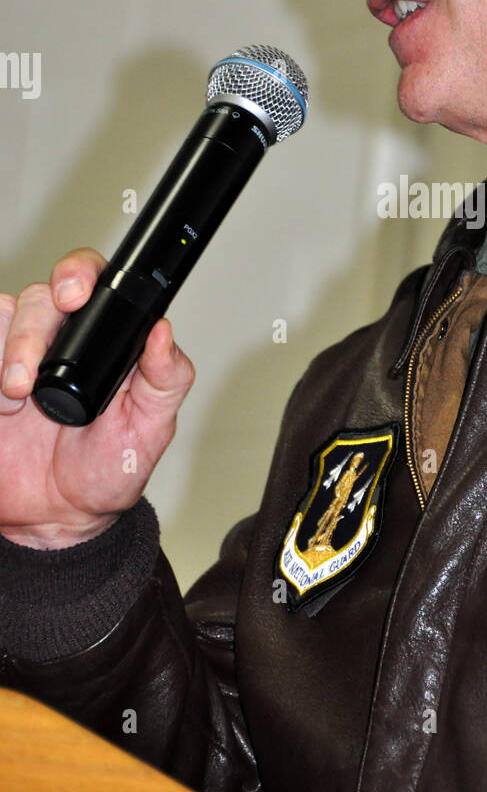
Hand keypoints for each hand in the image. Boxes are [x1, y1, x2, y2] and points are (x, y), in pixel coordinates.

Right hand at [0, 248, 194, 548]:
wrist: (59, 518)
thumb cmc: (111, 469)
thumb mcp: (149, 428)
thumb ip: (165, 379)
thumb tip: (164, 331)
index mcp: (102, 338)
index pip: (88, 281)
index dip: (77, 274)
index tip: (73, 297)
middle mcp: (58, 339)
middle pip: (37, 298)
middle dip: (29, 332)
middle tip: (27, 378)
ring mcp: (16, 357)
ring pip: (0, 316)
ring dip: (4, 352)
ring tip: (12, 401)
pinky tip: (1, 407)